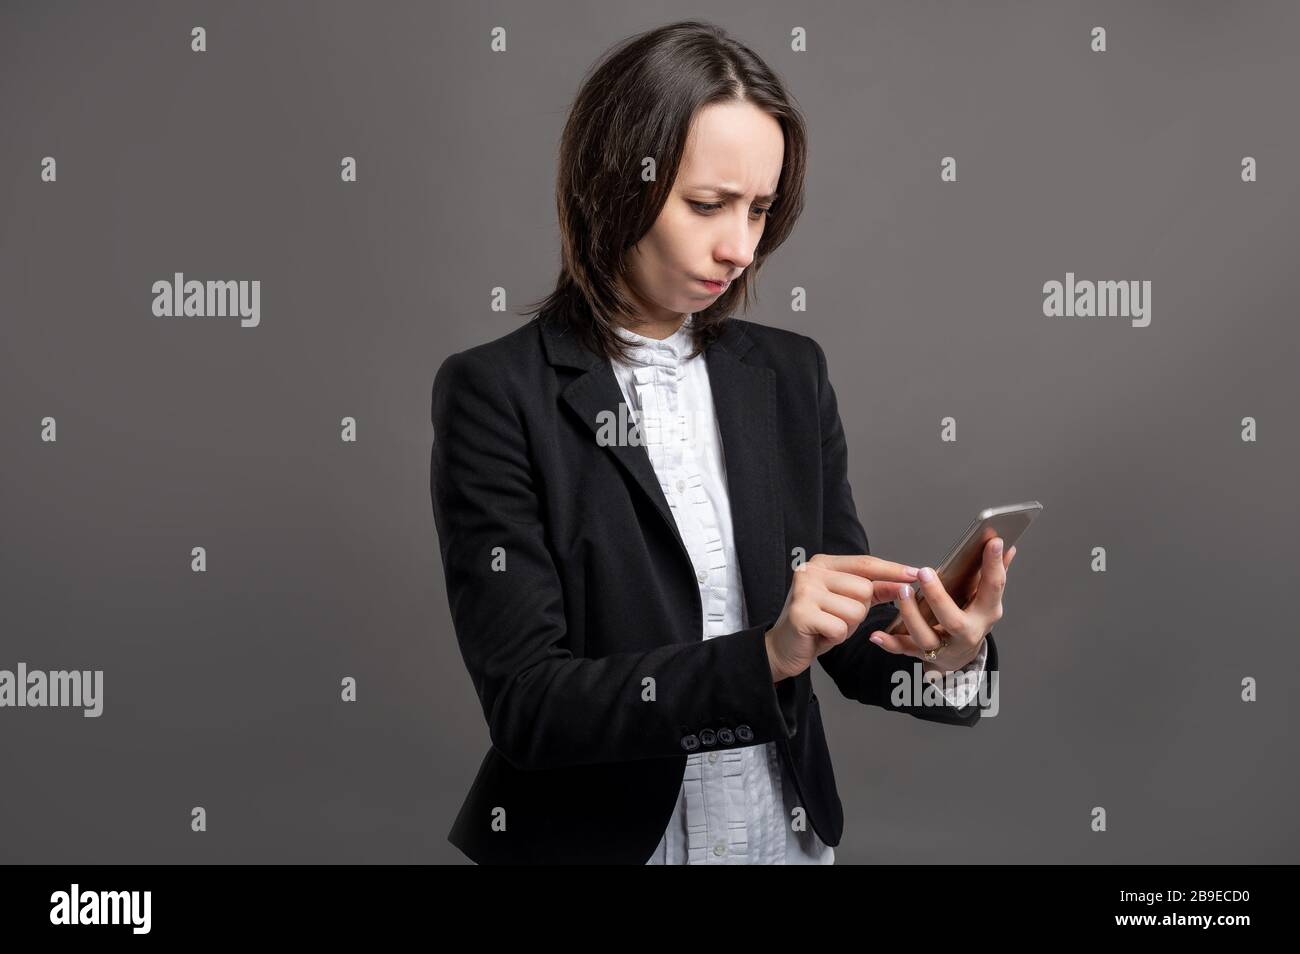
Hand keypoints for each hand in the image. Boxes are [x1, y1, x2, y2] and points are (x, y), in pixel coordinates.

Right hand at [764, 554, 919, 681]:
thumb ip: (874, 590)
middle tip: (836, 618)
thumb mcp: (846, 602)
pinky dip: (836, 637)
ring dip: (848, 626)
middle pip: (864, 590)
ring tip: (828, 626)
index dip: (892, 570)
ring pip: (855, 611)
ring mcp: (804, 591)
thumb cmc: (817, 624)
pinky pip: (841, 628)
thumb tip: (905, 582)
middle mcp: (811, 571)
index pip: (866, 564)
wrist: (783, 648)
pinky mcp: (801, 613)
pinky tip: (820, 634)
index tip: (916, 573)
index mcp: (822, 563)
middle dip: (859, 611)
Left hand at [868, 537, 1016, 672]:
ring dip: (911, 615)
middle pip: (954, 620)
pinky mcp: (924, 654)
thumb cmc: (973, 617)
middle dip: (938, 597)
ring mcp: (945, 647)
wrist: (962, 655)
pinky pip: (905, 651)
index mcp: (987, 613)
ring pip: (925, 636)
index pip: (993, 588)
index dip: (995, 565)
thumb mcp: (986, 597)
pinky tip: (876, 634)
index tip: (994, 541)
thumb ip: (995, 572)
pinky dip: (890, 643)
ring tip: (901, 591)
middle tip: (924, 572)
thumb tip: (1007, 545)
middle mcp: (968, 633)